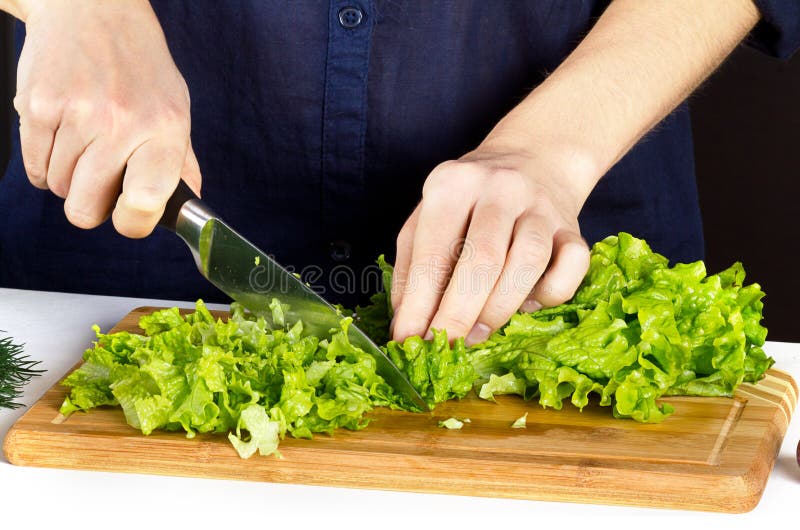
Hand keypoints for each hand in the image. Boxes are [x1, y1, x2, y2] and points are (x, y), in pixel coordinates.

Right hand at [13, 0, 199, 237]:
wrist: (91, 10)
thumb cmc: (140, 67)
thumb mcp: (175, 109)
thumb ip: (181, 162)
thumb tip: (189, 205)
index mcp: (164, 128)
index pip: (145, 201)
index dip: (133, 224)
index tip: (130, 218)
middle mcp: (121, 122)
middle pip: (86, 208)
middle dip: (92, 207)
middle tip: (101, 184)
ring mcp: (76, 114)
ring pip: (59, 189)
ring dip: (69, 180)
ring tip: (85, 146)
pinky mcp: (38, 106)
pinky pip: (34, 169)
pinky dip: (45, 165)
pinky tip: (63, 139)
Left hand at [391, 145, 591, 345]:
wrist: (532, 160)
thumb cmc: (469, 201)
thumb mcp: (428, 218)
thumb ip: (413, 268)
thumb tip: (406, 327)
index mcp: (452, 184)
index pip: (433, 253)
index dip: (420, 305)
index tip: (409, 341)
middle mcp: (499, 188)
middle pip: (481, 261)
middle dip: (458, 314)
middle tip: (445, 348)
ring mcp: (541, 206)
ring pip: (527, 263)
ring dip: (500, 309)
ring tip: (478, 333)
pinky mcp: (573, 226)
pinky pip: (573, 266)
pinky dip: (551, 294)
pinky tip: (527, 304)